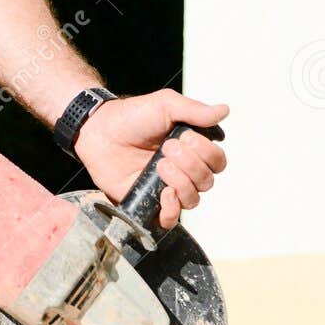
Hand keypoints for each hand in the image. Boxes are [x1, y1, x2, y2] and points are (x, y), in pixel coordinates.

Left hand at [73, 90, 228, 227]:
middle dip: (191, 164)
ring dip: (182, 182)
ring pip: (193, 199)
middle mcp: (183, 170)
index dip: (206, 152)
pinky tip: (164, 192)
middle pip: (207, 181)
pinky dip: (172, 210)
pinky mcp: (148, 200)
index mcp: (192, 149)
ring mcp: (166, 186)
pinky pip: (170, 219)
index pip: (217, 161)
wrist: (100, 130)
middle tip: (166, 148)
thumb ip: (194, 110)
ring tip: (160, 165)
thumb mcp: (165, 105)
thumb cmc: (132, 116)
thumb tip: (225, 111)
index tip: (183, 137)